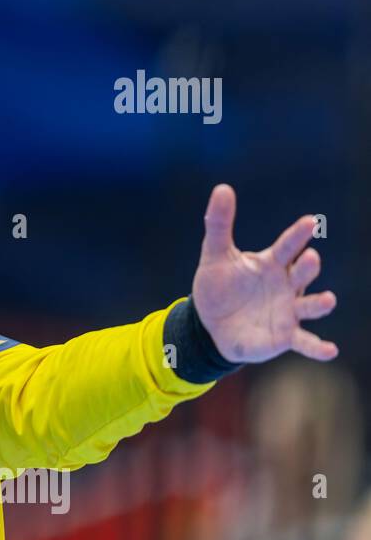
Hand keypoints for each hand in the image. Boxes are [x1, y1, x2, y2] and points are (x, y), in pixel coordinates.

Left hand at [192, 184, 337, 363]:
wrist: (209, 324)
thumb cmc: (218, 287)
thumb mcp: (215, 254)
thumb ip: (219, 224)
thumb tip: (222, 188)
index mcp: (272, 264)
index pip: (287, 247)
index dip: (297, 235)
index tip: (308, 222)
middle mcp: (286, 286)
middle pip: (302, 274)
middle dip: (307, 267)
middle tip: (309, 259)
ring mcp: (288, 311)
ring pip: (309, 306)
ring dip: (319, 303)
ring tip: (327, 300)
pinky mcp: (284, 336)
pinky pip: (305, 342)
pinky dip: (318, 347)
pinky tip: (330, 350)